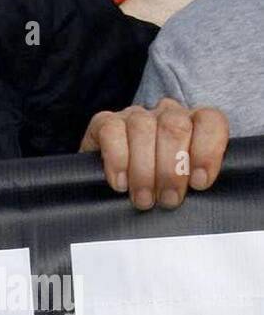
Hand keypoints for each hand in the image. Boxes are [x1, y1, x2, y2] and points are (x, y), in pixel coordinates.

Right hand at [79, 98, 228, 209]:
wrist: (119, 186)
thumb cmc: (161, 187)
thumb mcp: (187, 183)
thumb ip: (199, 180)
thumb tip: (202, 189)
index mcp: (194, 124)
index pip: (210, 121)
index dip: (207, 151)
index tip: (199, 184)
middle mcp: (166, 114)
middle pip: (175, 126)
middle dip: (172, 169)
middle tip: (168, 200)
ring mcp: (134, 115)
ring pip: (142, 127)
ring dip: (144, 170)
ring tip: (144, 199)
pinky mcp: (104, 122)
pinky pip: (110, 130)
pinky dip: (117, 160)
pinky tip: (120, 183)